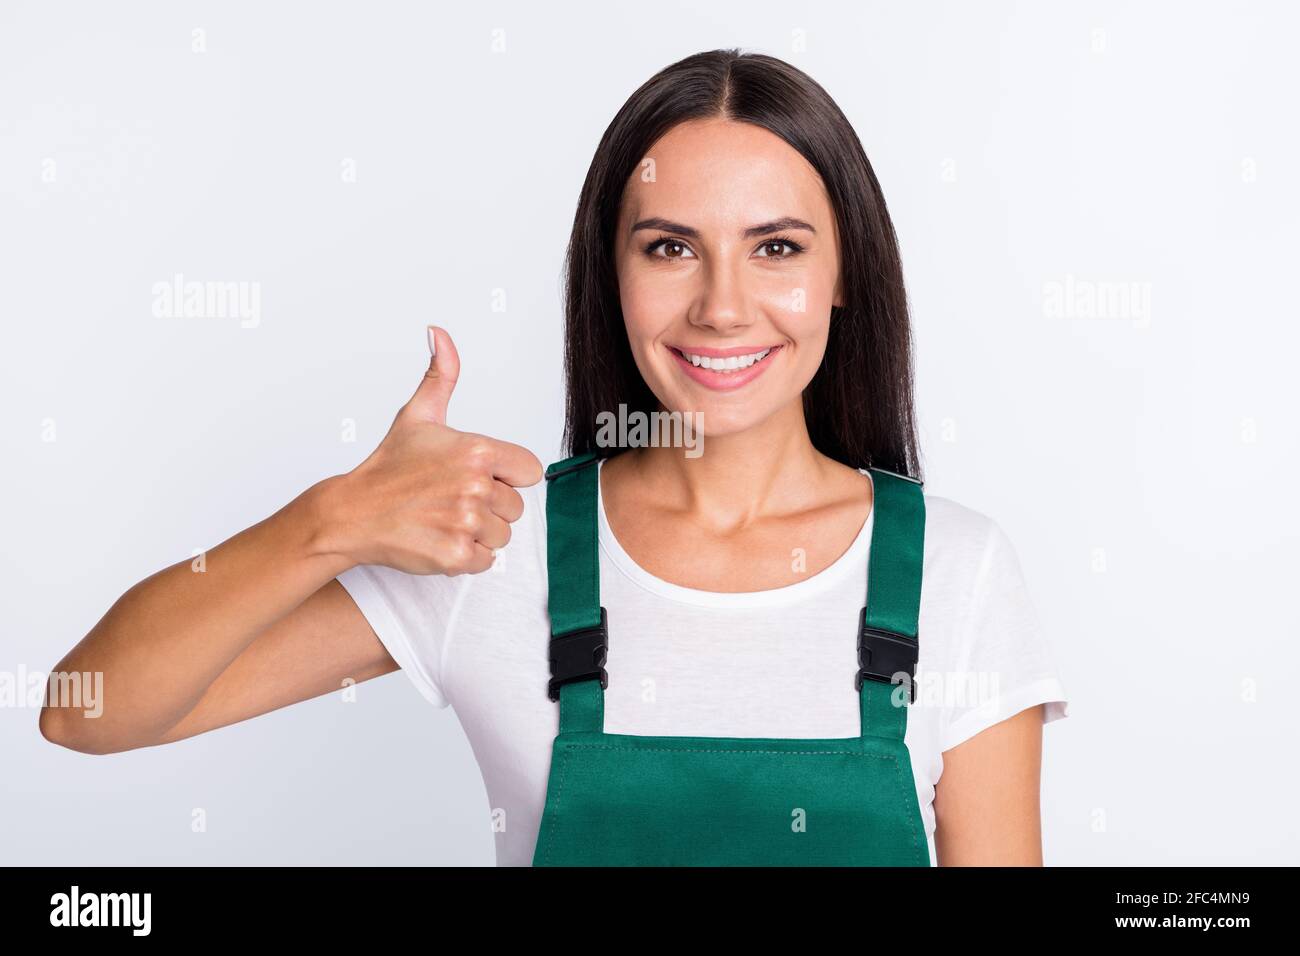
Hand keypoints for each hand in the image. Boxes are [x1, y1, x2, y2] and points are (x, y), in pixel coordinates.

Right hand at [317, 326, 543, 574]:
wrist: (351, 513)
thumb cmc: (387, 468)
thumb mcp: (417, 415)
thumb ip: (441, 374)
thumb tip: (439, 333)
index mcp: (476, 451)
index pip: (529, 471)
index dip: (507, 476)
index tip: (479, 476)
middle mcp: (475, 486)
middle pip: (516, 507)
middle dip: (490, 506)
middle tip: (450, 499)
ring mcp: (465, 523)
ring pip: (502, 535)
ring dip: (478, 533)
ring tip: (444, 518)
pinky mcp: (455, 555)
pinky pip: (486, 561)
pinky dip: (466, 556)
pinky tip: (439, 537)